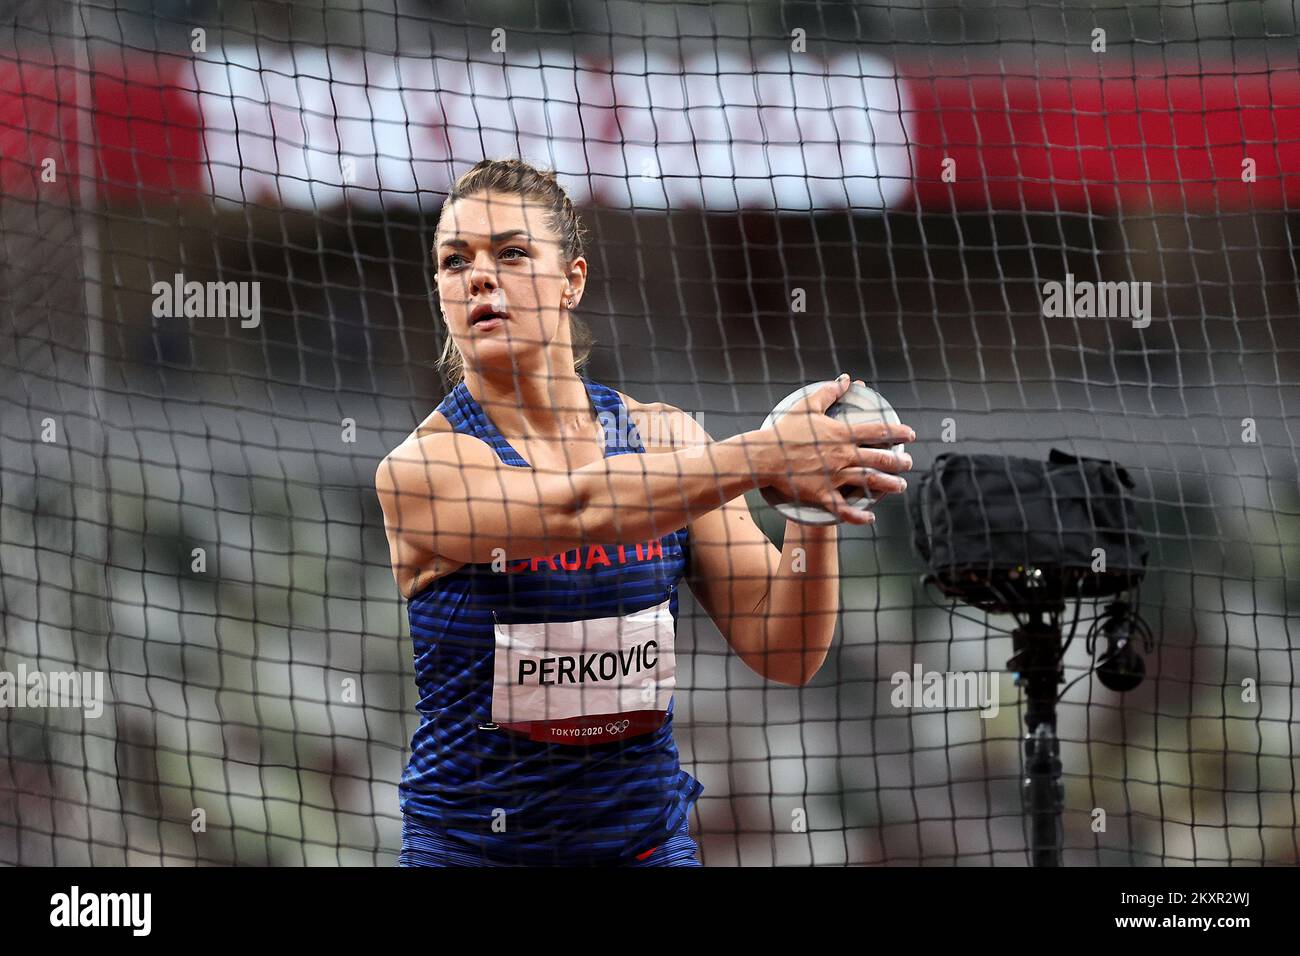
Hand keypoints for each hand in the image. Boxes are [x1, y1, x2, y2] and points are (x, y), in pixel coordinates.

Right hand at [758, 375, 914, 523]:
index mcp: (840, 434)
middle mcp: (842, 456)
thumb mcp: (806, 406)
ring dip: (888, 484)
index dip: (897, 432)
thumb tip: (846, 379)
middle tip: (908, 463)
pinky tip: (871, 519)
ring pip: (868, 481)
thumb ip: (829, 392)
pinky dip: (858, 516)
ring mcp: (834, 476)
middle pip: (878, 458)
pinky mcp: (822, 494)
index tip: (910, 434)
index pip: (877, 431)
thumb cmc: (784, 431)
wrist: (764, 456)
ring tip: (901, 486)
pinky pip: (844, 508)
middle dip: (898, 461)